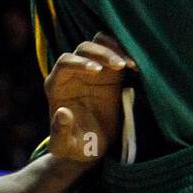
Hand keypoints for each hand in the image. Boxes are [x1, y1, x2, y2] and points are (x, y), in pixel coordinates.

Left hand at [45, 33, 135, 162]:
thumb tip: (62, 112)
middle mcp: (73, 72)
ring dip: (114, 49)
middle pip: (84, 48)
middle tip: (119, 66)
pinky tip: (135, 66)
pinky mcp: (109, 72)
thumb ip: (60, 132)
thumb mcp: (64, 146)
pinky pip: (115, 51)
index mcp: (56, 85)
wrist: (90, 148)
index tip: (98, 70)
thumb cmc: (73, 147)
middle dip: (102, 53)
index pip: (64, 62)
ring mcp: (92, 69)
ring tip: (129, 64)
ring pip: (99, 43)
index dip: (80, 63)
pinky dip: (125, 53)